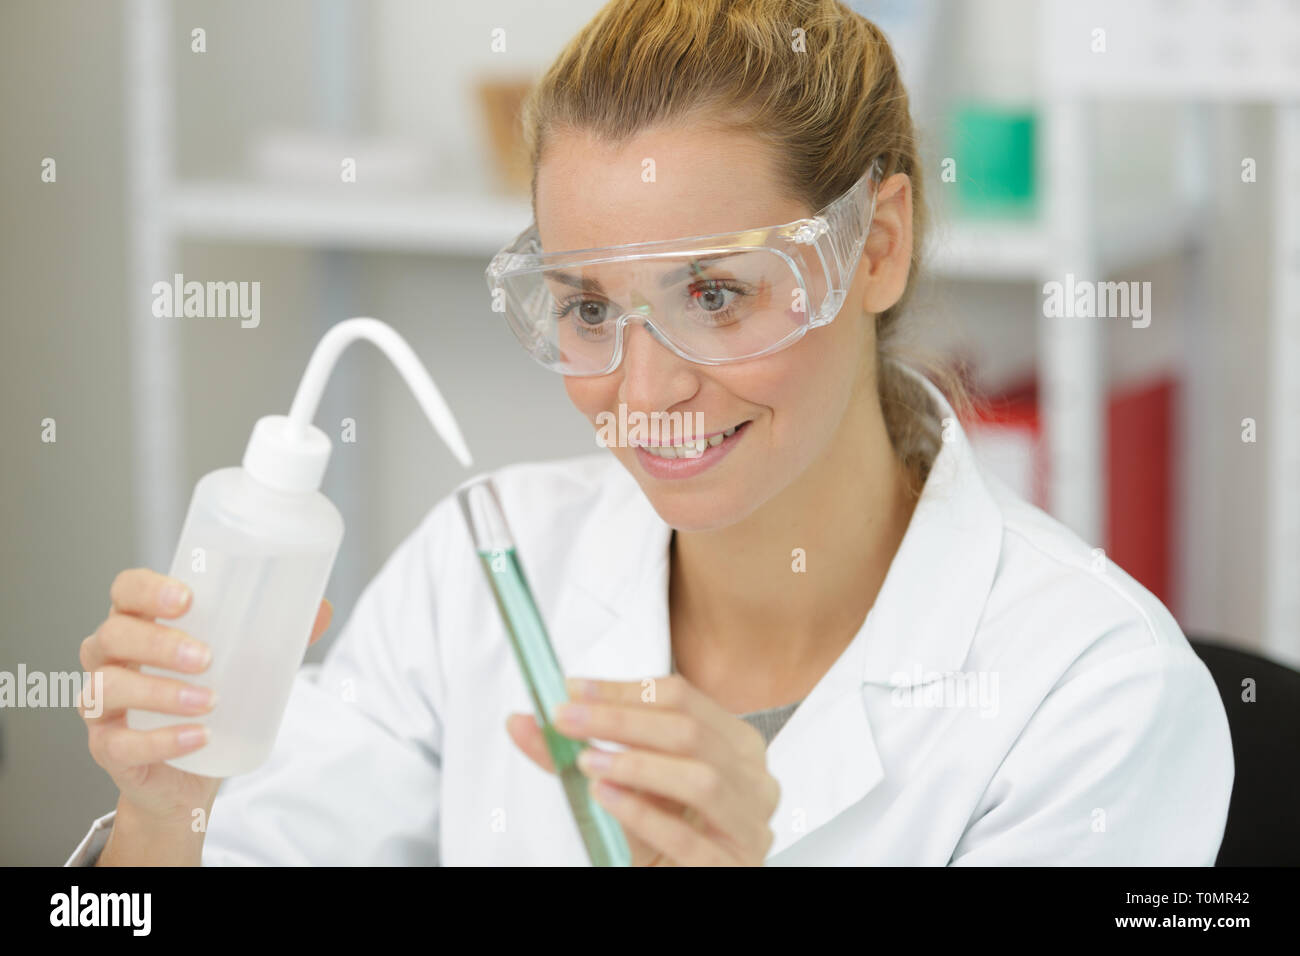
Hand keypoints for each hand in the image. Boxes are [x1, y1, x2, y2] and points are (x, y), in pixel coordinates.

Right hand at [79, 568, 333, 827]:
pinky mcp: (108, 749)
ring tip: (209, 700)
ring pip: (109, 688)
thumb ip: (272, 635)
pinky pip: (121, 744)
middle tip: (206, 656)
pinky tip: (199, 736)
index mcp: (139, 624)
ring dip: (161, 692)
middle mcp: (110, 659)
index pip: (125, 590)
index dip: (146, 589)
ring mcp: (102, 706)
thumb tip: (321, 608)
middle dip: (158, 642)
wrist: (185, 776)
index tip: (186, 598)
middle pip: (113, 635)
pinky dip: (162, 740)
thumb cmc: (206, 701)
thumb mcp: (238, 663)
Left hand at [506, 673, 779, 865]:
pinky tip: (608, 799)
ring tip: (587, 763)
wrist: (682, 876)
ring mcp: (749, 826)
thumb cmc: (662, 834)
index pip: (682, 698)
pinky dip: (644, 814)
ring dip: (637, 765)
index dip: (623, 690)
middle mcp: (753, 780)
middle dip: (621, 721)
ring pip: (701, 780)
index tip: (573, 690)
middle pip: (689, 732)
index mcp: (735, 745)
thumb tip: (521, 722)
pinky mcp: (734, 867)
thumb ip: (578, 752)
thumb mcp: (625, 786)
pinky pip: (690, 839)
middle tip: (568, 720)